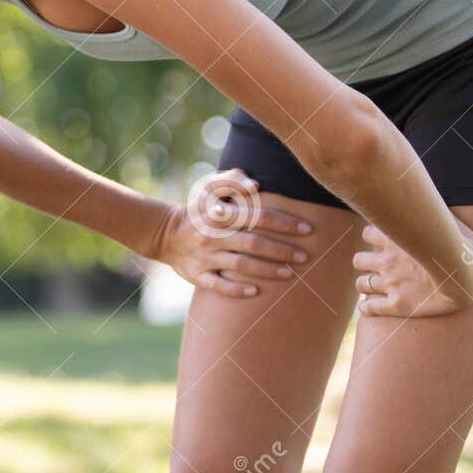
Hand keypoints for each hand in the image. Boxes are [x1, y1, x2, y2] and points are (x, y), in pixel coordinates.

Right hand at [152, 168, 314, 298]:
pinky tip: (256, 292)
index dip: (283, 222)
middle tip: (305, 256)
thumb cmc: (199, 210)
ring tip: (290, 274)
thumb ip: (231, 180)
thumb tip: (255, 186)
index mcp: (217, 213)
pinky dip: (237, 290)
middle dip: (282, 250)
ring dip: (267, 270)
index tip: (307, 228)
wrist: (164, 234)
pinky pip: (218, 286)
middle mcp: (211, 235)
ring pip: (240, 265)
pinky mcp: (197, 275)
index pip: (256, 216)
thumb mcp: (209, 189)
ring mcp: (204, 257)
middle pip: (252, 243)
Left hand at [354, 213, 472, 317]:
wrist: (465, 278)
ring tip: (374, 287)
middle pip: (359, 260)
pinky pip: (371, 308)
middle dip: (366, 263)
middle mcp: (388, 262)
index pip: (368, 234)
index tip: (384, 243)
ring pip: (361, 284)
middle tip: (379, 268)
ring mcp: (391, 284)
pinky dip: (367, 309)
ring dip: (366, 285)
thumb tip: (444, 215)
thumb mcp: (452, 227)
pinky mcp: (398, 304)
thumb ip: (442, 221)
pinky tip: (369, 309)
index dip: (374, 238)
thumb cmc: (464, 251)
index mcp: (395, 241)